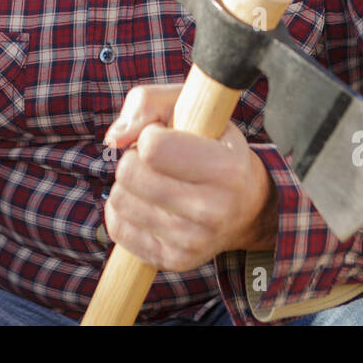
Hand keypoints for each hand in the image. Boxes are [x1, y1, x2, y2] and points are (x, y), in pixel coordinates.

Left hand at [101, 84, 278, 271]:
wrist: (247, 205)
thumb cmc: (212, 146)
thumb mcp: (193, 108)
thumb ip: (148, 102)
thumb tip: (115, 138)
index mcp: (225, 169)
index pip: (152, 147)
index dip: (149, 134)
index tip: (163, 136)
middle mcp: (212, 210)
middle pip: (130, 174)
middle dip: (134, 158)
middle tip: (155, 161)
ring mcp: (193, 242)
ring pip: (119, 200)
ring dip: (128, 185)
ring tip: (153, 181)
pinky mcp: (173, 260)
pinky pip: (118, 228)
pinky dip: (123, 210)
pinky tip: (144, 202)